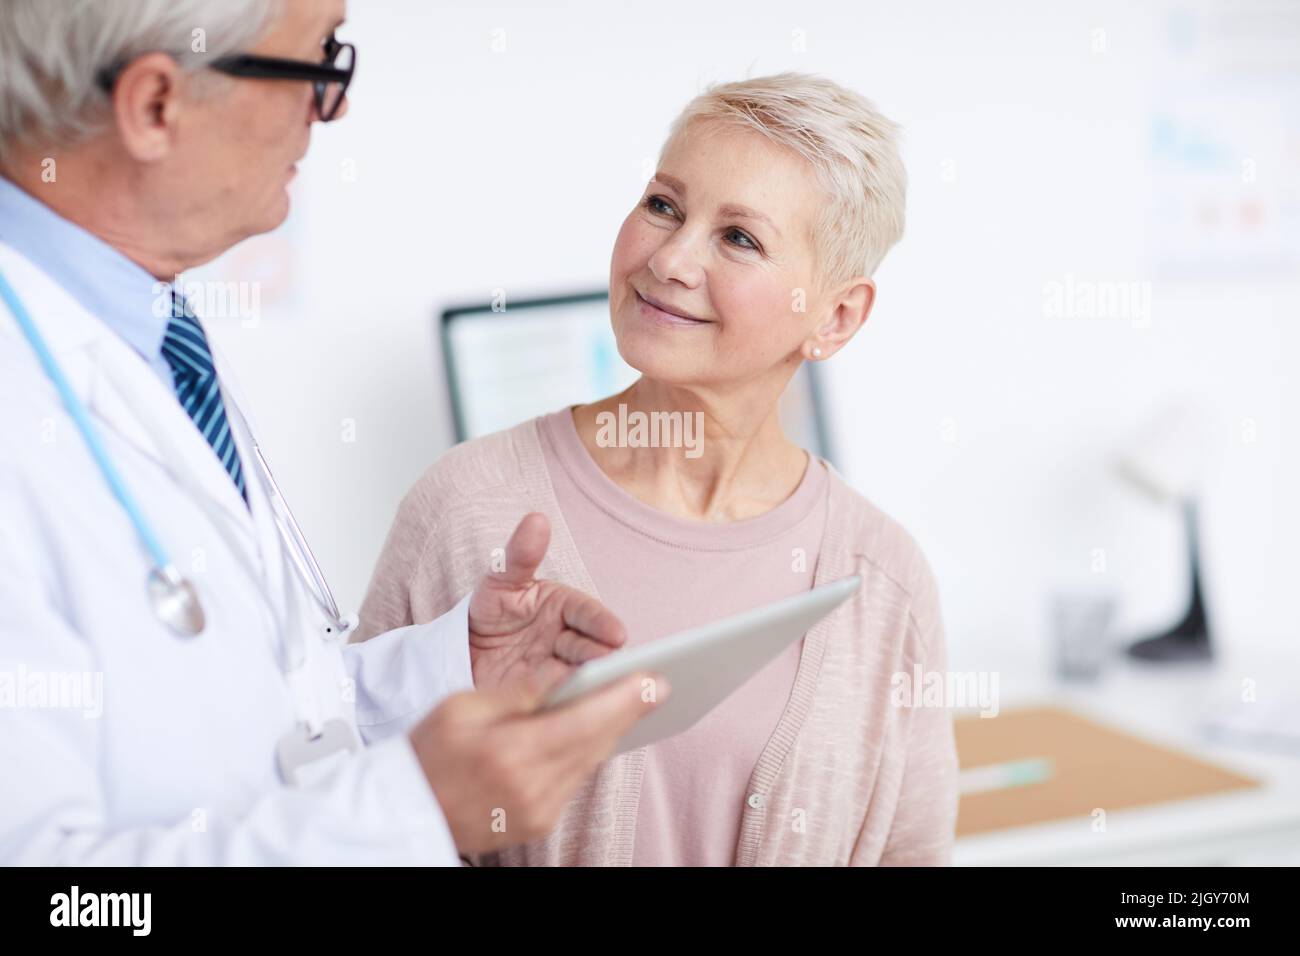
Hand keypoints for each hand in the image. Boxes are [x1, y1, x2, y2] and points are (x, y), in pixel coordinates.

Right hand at [409, 671, 668, 853]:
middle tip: (657, 682)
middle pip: (597, 743)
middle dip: (628, 710)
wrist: (406, 809)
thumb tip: (564, 672)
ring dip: (611, 730)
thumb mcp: (462, 706)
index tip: (654, 679)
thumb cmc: (427, 752)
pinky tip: (597, 728)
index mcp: (510, 753)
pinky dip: (587, 751)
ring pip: (590, 761)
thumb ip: (519, 691)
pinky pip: (575, 779)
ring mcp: (539, 811)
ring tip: (632, 699)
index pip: (583, 722)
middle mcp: (532, 788)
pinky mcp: (540, 823)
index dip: (624, 700)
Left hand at [468, 512, 625, 694]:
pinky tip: (576, 713)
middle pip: (592, 649)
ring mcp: (560, 670)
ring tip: (594, 693)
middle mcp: (570, 639)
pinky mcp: (548, 698)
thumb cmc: (490, 611)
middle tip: (610, 669)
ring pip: (581, 678)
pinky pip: (563, 702)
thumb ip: (519, 555)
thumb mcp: (500, 581)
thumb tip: (535, 520)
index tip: (617, 634)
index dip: (602, 624)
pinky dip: (572, 706)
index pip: (588, 613)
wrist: (465, 653)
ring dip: (591, 685)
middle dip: (603, 659)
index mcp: (565, 608)